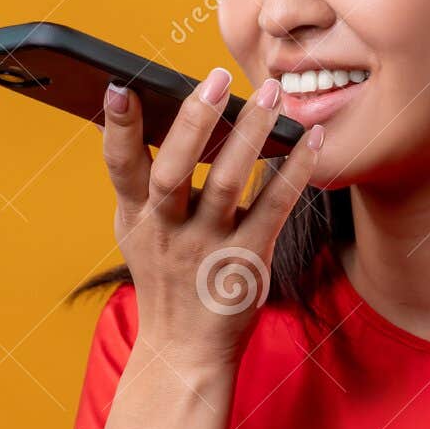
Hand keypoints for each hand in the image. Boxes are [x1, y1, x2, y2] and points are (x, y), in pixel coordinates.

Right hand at [101, 67, 321, 372]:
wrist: (184, 351)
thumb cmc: (166, 275)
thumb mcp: (139, 231)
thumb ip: (145, 181)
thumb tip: (165, 113)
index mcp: (136, 217)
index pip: (120, 166)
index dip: (117, 127)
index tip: (120, 86)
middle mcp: (167, 231)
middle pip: (174, 171)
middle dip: (194, 122)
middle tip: (218, 77)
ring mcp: (207, 248)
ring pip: (227, 184)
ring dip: (252, 134)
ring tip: (273, 94)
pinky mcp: (247, 262)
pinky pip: (274, 208)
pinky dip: (295, 171)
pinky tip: (312, 141)